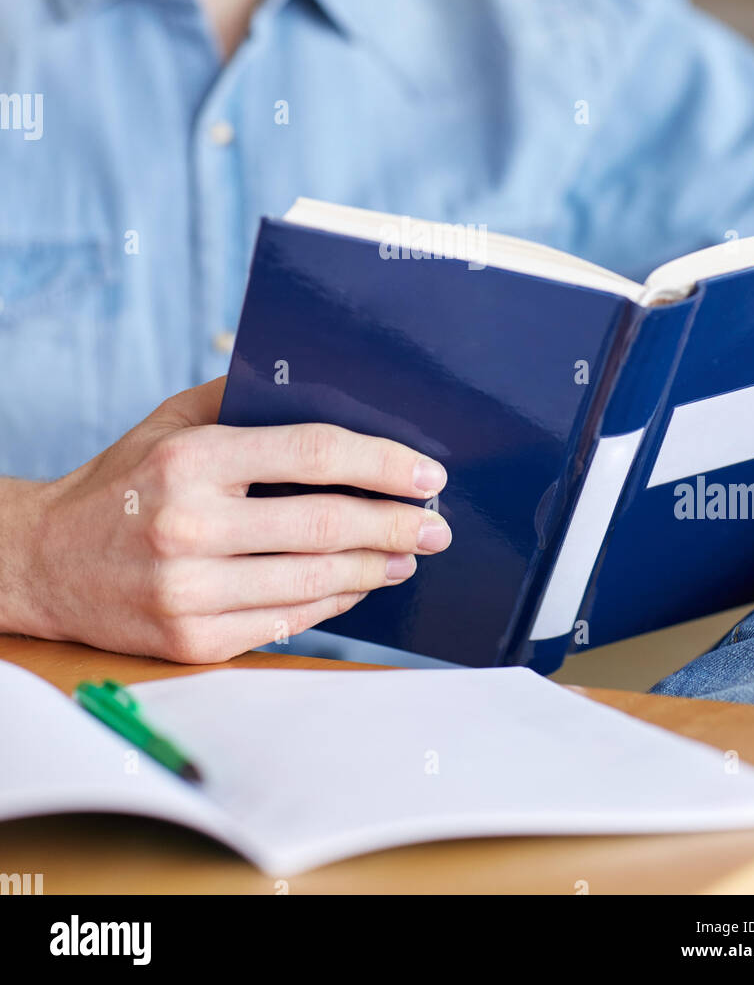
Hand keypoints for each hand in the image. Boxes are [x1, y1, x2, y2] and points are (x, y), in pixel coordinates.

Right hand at [1, 379, 449, 662]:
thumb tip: (324, 386)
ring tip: (407, 555)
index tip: (425, 473)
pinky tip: (357, 584)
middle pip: (326, 525)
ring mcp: (191, 591)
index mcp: (191, 460)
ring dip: (376, 568)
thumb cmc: (120, 483)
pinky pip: (288, 622)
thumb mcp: (168, 423)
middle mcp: (190, 526)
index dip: (380, 463)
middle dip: (397, 525)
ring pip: (315, 581)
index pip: (311, 454)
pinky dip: (333, 601)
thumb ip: (239, 398)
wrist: (44, 563)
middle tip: (436, 525)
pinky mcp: (194, 640)